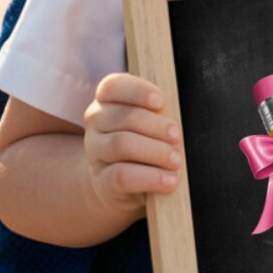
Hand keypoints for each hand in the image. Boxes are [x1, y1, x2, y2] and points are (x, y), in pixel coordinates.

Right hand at [84, 73, 182, 214]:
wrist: (124, 185)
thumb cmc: (146, 142)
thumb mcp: (152, 123)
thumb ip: (160, 113)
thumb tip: (177, 121)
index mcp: (107, 100)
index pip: (113, 87)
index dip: (137, 92)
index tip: (161, 102)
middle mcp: (96, 122)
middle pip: (124, 117)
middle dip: (156, 126)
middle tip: (177, 136)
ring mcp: (95, 151)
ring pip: (121, 145)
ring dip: (155, 152)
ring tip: (176, 161)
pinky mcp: (100, 181)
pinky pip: (121, 176)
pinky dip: (150, 178)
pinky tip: (169, 181)